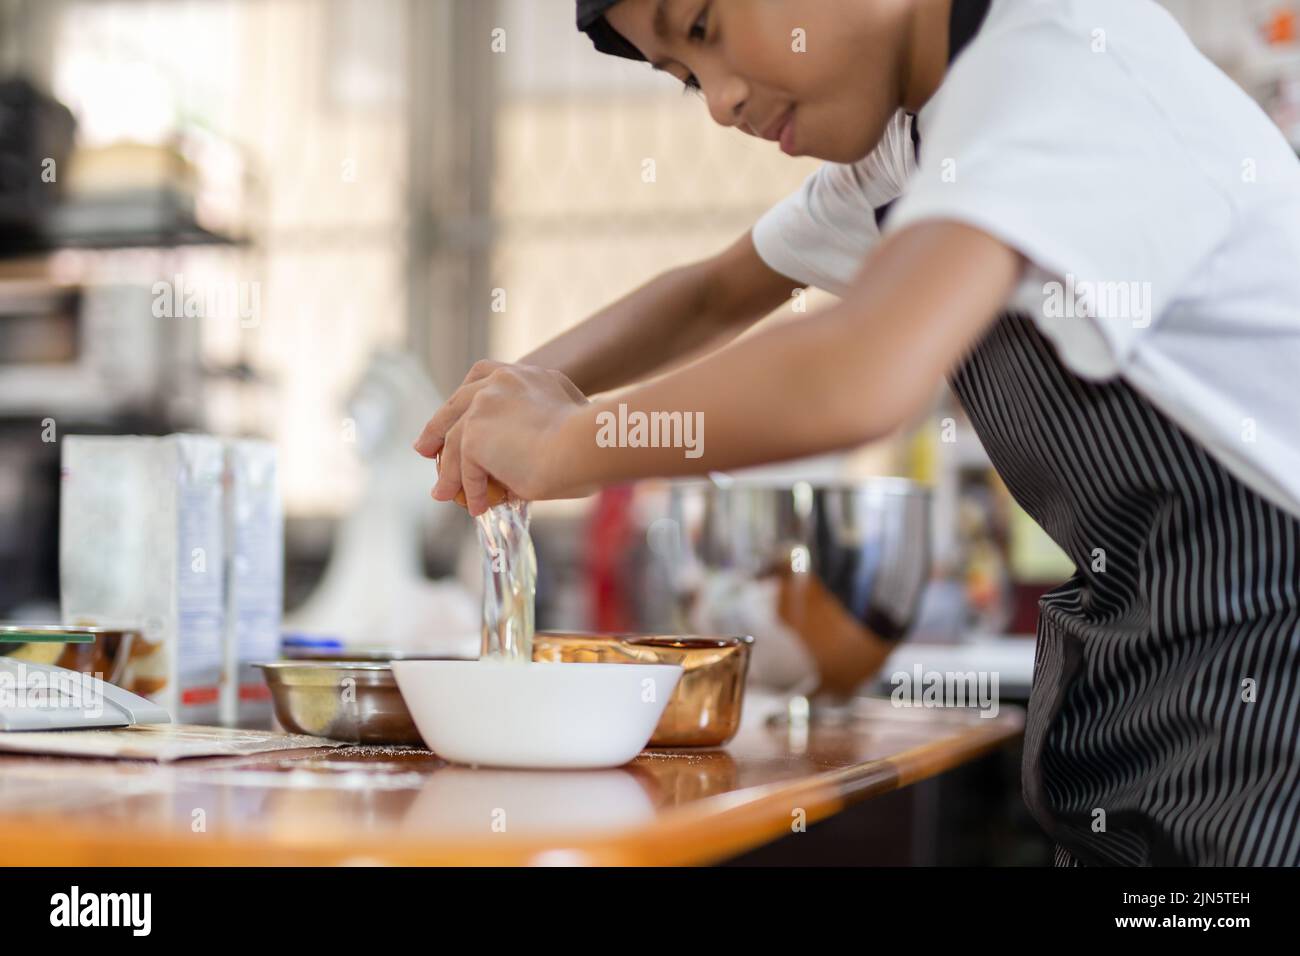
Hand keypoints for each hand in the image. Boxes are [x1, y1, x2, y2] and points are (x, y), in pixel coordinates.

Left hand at [414, 363, 588, 513]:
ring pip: (456, 439)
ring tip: (444, 492)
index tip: (463, 414)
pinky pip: (464, 467)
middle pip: (459, 401)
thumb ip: (547, 431)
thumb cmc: (595, 444)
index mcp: (531, 375)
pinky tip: (476, 506)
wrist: (585, 446)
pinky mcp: (474, 434)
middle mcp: (503, 381)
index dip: (470, 397)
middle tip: (426, 448)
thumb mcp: (570, 425)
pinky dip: (468, 488)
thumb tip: (538, 460)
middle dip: (439, 426)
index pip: (487, 377)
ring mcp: (485, 405)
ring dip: (449, 469)